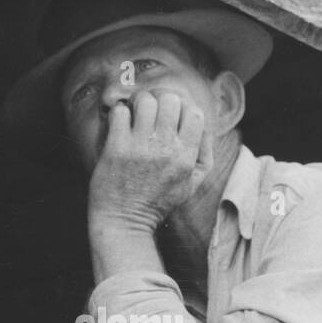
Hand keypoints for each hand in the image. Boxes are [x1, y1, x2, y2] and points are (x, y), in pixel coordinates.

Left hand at [87, 90, 211, 231]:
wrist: (125, 222)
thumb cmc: (158, 202)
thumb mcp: (192, 184)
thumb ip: (204, 154)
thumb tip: (204, 125)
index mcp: (186, 157)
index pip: (195, 112)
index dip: (184, 109)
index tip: (172, 116)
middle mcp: (166, 149)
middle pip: (170, 100)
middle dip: (161, 101)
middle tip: (151, 111)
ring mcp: (140, 147)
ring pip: (146, 100)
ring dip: (139, 104)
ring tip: (135, 115)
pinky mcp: (117, 148)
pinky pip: (120, 112)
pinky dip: (120, 113)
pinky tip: (121, 125)